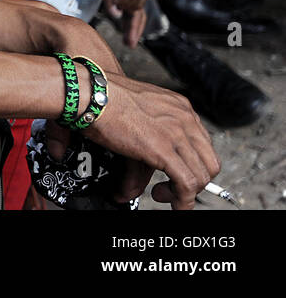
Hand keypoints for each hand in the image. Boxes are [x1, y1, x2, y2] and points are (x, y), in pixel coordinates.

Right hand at [84, 73, 218, 209]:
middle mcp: (183, 118)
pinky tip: (173, 204)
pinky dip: (183, 201)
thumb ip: (141, 151)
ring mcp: (176, 133)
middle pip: (209, 161)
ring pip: (201, 176)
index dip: (191, 164)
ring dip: (186, 194)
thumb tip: (131, 181)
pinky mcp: (164, 150)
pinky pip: (186, 184)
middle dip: (195, 181)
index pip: (202, 144)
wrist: (89, 93)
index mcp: (178, 107)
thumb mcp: (132, 120)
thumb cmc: (102, 99)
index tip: (175, 173)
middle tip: (170, 188)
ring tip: (164, 196)